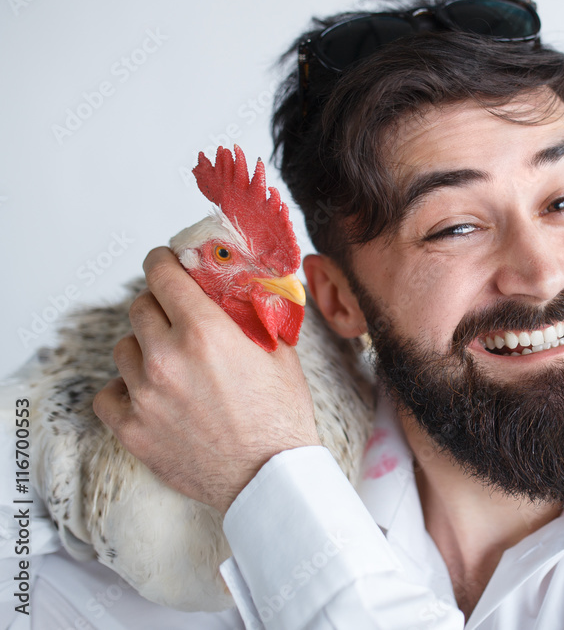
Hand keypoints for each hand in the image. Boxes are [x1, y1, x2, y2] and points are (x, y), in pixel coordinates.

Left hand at [93, 247, 319, 514]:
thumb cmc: (280, 417)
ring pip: (123, 348)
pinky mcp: (132, 429)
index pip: (161, 274)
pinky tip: (148, 395)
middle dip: (158, 306)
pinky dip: (125, 390)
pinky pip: (108, 394)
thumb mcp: (279, 351)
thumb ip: (252, 313)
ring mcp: (144, 395)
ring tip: (168, 364)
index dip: (162, 262)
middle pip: (139, 307)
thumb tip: (240, 286)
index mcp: (204, 331)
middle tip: (175, 318)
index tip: (164, 263)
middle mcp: (166, 357)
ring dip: (143, 348)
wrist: (269, 476)